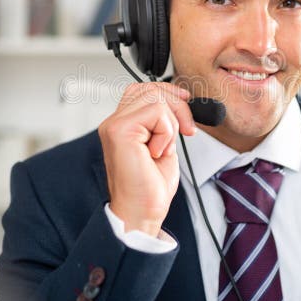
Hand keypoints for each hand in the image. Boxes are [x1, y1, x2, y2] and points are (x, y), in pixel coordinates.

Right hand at [98, 82, 195, 237]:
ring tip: (163, 148)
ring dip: (171, 123)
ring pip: (155, 98)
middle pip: (150, 88)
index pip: (143, 89)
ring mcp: (115, 125)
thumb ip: (165, 121)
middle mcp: (114, 122)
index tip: (186, 104)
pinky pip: (156, 112)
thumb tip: (180, 98)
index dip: (167, 92)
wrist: (142, 212)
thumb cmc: (150, 188)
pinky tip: (156, 152)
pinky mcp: (120, 131)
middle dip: (177, 105)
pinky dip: (166, 133)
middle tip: (186, 130)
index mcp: (123, 125)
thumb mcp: (164, 144)